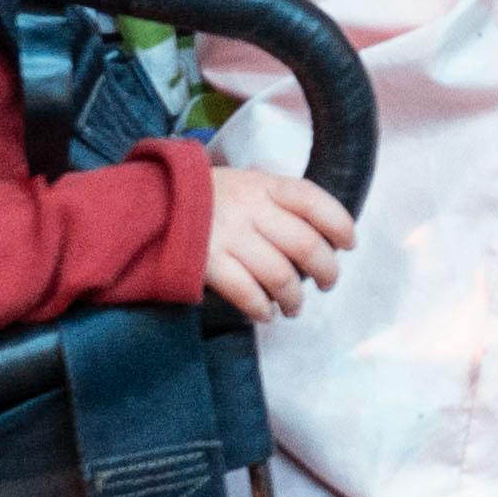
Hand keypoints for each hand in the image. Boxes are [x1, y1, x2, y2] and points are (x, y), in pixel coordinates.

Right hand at [197, 165, 354, 322]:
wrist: (149, 205)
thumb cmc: (207, 199)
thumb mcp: (244, 184)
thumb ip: (277, 201)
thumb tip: (321, 233)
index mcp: (263, 184)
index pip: (313, 200)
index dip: (339, 224)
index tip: (349, 244)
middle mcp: (250, 208)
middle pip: (305, 244)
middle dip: (326, 270)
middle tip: (327, 283)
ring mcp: (228, 236)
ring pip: (280, 274)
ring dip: (294, 298)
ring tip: (294, 306)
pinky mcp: (207, 263)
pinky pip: (247, 292)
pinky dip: (262, 308)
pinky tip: (264, 313)